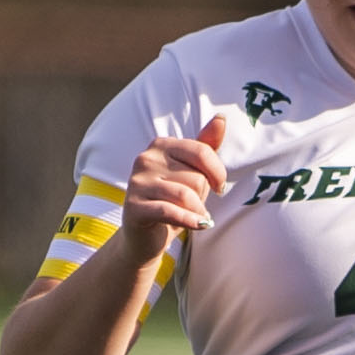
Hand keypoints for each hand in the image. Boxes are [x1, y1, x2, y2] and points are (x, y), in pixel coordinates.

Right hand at [122, 111, 229, 261]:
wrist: (145, 236)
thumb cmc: (172, 201)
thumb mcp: (191, 172)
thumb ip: (205, 146)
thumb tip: (221, 118)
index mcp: (161, 144)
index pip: (202, 152)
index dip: (218, 173)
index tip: (219, 187)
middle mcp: (146, 159)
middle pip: (196, 177)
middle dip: (201, 196)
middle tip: (192, 205)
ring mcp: (137, 183)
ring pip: (186, 195)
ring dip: (197, 211)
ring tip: (195, 218)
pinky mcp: (133, 207)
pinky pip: (170, 211)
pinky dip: (190, 221)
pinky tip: (200, 226)